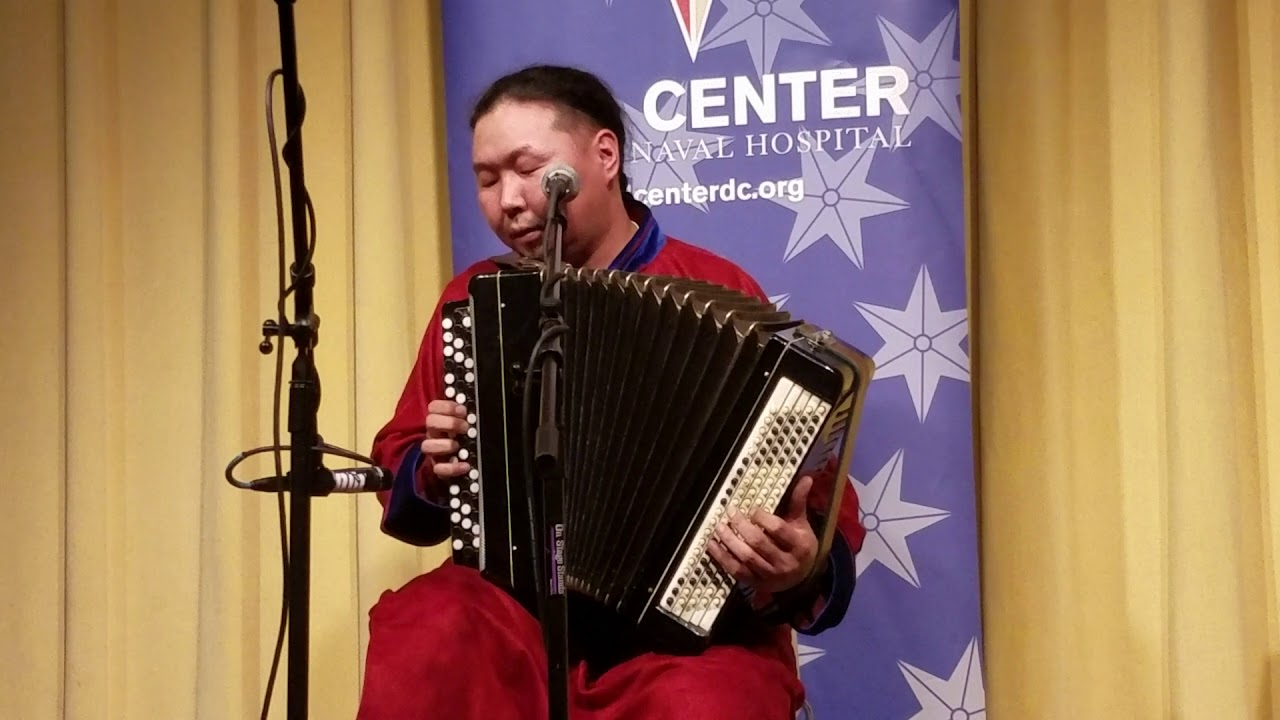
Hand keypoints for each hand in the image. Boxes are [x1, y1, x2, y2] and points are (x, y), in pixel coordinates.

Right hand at [421, 399, 470, 478]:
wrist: (471, 462)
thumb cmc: (469, 437)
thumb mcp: (468, 423)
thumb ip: (466, 415)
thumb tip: (470, 407)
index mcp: (440, 420)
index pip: (434, 407)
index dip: (447, 407)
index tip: (462, 411)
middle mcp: (434, 434)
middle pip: (430, 422)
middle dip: (449, 423)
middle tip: (465, 427)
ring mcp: (434, 451)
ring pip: (427, 446)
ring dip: (444, 445)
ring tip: (459, 446)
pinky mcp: (439, 468)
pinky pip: (438, 469)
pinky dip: (452, 468)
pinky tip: (465, 465)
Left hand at [707, 476, 818, 594]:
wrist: (803, 578)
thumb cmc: (800, 545)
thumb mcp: (801, 524)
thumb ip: (798, 502)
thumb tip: (806, 478)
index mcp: (799, 545)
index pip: (778, 529)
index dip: (763, 518)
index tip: (752, 509)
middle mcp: (786, 563)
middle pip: (759, 543)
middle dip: (742, 527)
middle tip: (730, 512)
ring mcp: (770, 575)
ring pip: (746, 557)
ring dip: (729, 541)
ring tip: (718, 526)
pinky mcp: (757, 584)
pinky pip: (737, 571)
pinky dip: (722, 558)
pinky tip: (712, 545)